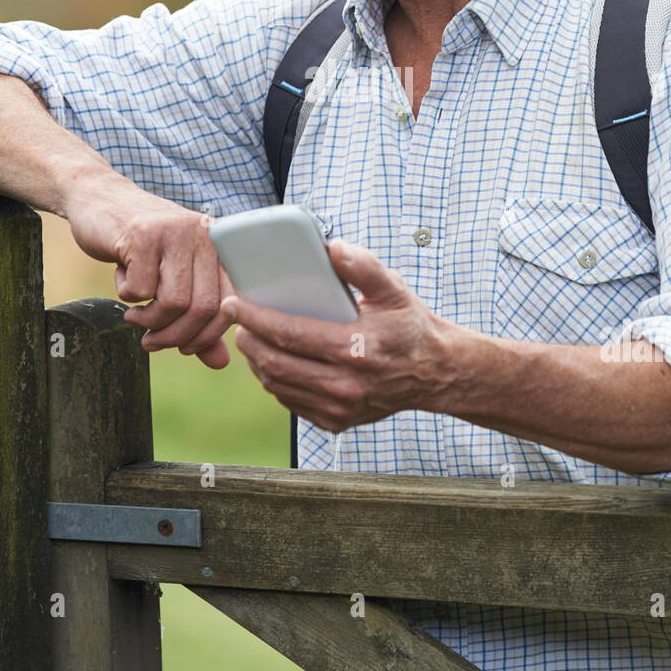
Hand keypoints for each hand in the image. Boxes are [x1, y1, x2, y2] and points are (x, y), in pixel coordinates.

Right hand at [62, 172, 235, 367]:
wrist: (97, 197)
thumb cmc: (139, 242)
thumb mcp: (172, 277)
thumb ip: (197, 319)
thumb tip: (220, 362)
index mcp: (218, 245)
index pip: (229, 303)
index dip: (208, 335)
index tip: (185, 347)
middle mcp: (203, 235)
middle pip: (202, 308)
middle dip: (175, 336)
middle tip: (152, 341)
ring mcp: (174, 233)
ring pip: (174, 302)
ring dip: (150, 321)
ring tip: (135, 316)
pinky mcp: (142, 235)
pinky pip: (140, 290)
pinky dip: (127, 296)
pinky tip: (122, 279)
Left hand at [220, 238, 455, 431]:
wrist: (434, 372)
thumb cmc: (408, 325)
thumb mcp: (394, 289)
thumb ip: (364, 266)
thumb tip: (333, 247)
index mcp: (356, 349)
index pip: (290, 334)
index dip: (255, 318)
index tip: (235, 304)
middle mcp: (346, 385)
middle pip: (276, 363)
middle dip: (248, 339)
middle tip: (238, 320)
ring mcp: (340, 409)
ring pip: (278, 385)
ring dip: (256, 361)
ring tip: (251, 337)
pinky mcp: (336, 422)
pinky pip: (291, 401)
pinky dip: (274, 380)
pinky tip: (272, 361)